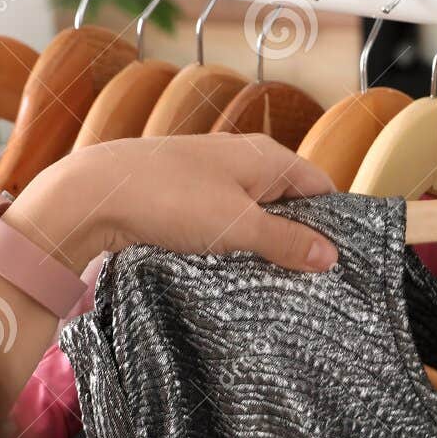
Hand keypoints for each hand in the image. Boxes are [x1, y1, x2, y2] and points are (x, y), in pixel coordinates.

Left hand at [8, 133, 338, 275]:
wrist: (95, 194)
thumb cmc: (171, 200)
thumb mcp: (239, 227)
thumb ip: (287, 241)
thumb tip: (330, 255)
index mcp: (266, 156)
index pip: (320, 187)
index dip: (333, 223)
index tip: (341, 262)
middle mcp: (243, 160)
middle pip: (290, 201)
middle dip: (300, 237)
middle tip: (311, 281)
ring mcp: (213, 177)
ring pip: (256, 213)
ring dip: (265, 243)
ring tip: (274, 280)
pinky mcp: (187, 196)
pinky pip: (226, 221)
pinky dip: (235, 243)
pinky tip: (232, 269)